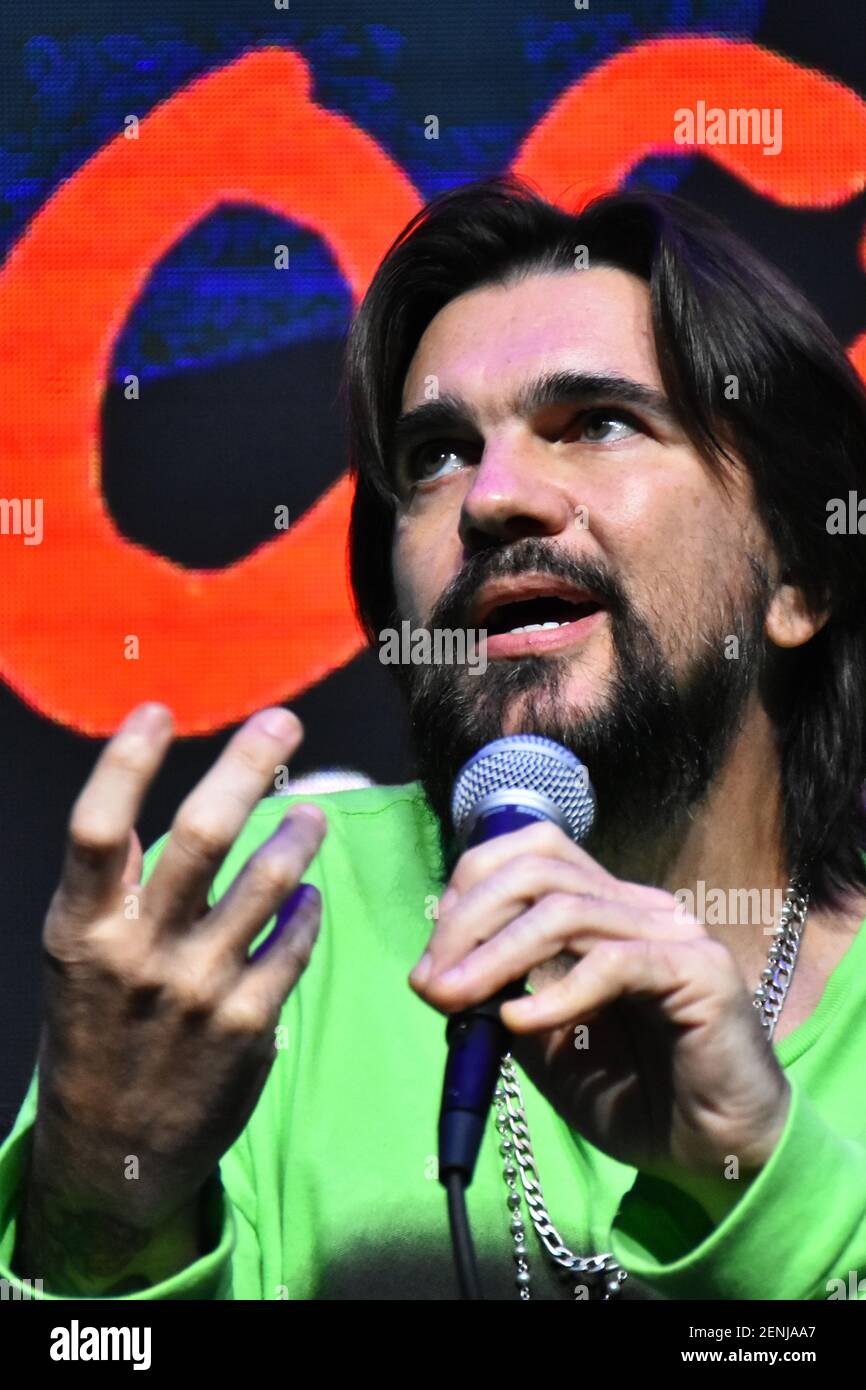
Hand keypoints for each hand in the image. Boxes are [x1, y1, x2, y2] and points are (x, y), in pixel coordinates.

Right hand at [31, 701, 325, 1237]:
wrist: (114, 1151)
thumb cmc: (97, 1032)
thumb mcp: (77, 959)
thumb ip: (112, 889)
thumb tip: (157, 802)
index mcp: (82, 928)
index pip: (97, 826)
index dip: (126, 761)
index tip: (157, 709)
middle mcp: (138, 951)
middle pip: (201, 833)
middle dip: (246, 764)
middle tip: (281, 721)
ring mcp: (198, 987)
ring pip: (267, 880)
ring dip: (298, 835)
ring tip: (311, 814)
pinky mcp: (249, 1022)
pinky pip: (294, 942)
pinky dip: (305, 910)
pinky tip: (306, 897)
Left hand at [409, 822, 790, 1185]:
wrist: (716, 1156)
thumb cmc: (636, 1097)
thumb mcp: (548, 1045)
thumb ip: (505, 998)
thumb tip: (442, 975)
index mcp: (606, 910)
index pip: (534, 854)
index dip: (471, 890)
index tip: (431, 959)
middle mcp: (640, 908)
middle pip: (541, 867)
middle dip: (469, 918)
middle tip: (430, 981)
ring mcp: (674, 933)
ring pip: (567, 910)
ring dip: (496, 954)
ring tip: (455, 999)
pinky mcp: (700, 972)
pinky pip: (613, 963)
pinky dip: (557, 991)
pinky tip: (519, 1021)